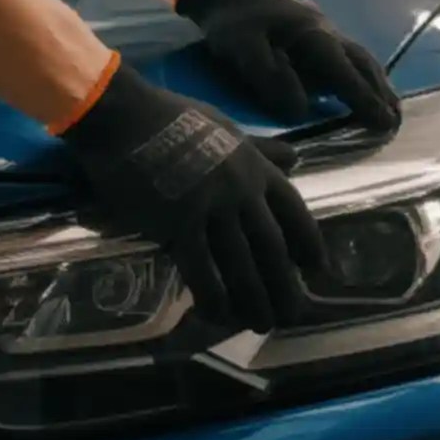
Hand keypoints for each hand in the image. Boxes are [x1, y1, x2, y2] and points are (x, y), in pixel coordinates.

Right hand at [63, 62, 324, 332]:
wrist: (124, 115)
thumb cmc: (170, 116)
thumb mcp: (226, 127)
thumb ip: (261, 150)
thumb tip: (295, 158)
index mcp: (254, 166)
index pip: (293, 209)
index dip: (308, 241)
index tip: (315, 268)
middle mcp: (241, 190)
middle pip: (273, 247)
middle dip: (285, 284)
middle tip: (294, 314)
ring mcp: (212, 208)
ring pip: (242, 264)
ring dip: (255, 300)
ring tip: (262, 324)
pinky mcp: (178, 225)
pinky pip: (202, 270)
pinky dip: (213, 297)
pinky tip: (218, 316)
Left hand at [176, 0, 400, 131]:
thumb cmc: (234, 24)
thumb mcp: (242, 49)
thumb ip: (270, 78)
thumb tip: (301, 109)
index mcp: (312, 36)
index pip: (344, 72)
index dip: (363, 98)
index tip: (382, 121)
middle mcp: (326, 33)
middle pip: (362, 64)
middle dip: (380, 92)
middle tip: (396, 121)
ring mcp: (324, 31)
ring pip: (359, 59)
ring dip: (377, 84)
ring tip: (391, 109)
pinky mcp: (317, 35)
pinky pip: (348, 58)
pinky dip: (362, 76)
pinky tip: (364, 89)